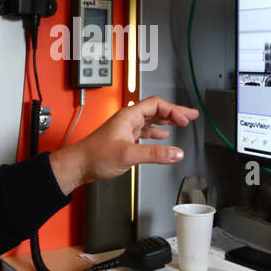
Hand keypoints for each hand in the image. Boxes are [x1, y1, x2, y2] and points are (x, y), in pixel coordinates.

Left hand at [50, 96, 198, 194]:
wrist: (79, 165)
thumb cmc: (95, 156)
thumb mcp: (129, 155)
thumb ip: (154, 154)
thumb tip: (176, 153)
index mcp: (129, 116)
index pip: (156, 105)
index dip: (173, 110)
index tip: (185, 120)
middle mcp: (128, 119)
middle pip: (155, 110)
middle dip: (174, 112)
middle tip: (191, 115)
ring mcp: (125, 128)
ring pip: (150, 120)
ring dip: (166, 121)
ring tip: (181, 123)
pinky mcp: (124, 138)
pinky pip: (144, 130)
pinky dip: (156, 132)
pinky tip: (162, 136)